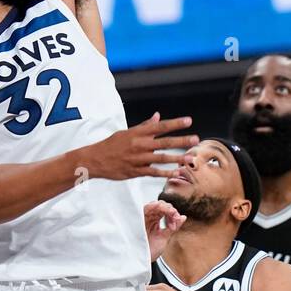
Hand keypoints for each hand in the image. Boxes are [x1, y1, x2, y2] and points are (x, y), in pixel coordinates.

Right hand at [80, 113, 197, 181]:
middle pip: (164, 142)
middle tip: (195, 139)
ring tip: (190, 158)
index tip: (188, 120)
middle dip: (181, 141)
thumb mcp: (126, 132)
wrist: (95, 160)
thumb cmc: (112, 144)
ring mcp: (138, 159)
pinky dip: (166, 173)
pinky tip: (177, 173)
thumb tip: (157, 116)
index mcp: (138, 133)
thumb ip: (144, 126)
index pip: (160, 126)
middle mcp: (140, 145)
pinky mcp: (136, 171)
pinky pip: (154, 172)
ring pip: (162, 159)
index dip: (175, 123)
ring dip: (177, 158)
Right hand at [144, 200, 185, 261]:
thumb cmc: (150, 251)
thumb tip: (183, 217)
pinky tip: (161, 207)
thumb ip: (174, 227)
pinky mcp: (139, 219)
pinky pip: (146, 208)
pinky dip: (154, 206)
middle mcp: (149, 218)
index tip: (177, 221)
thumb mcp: (165, 238)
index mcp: (154, 222)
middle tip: (175, 217)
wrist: (142, 260)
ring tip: (171, 213)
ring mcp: (144, 218)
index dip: (173, 213)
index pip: (165, 210)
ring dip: (165, 207)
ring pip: (154, 205)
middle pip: (160, 206)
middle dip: (170, 209)